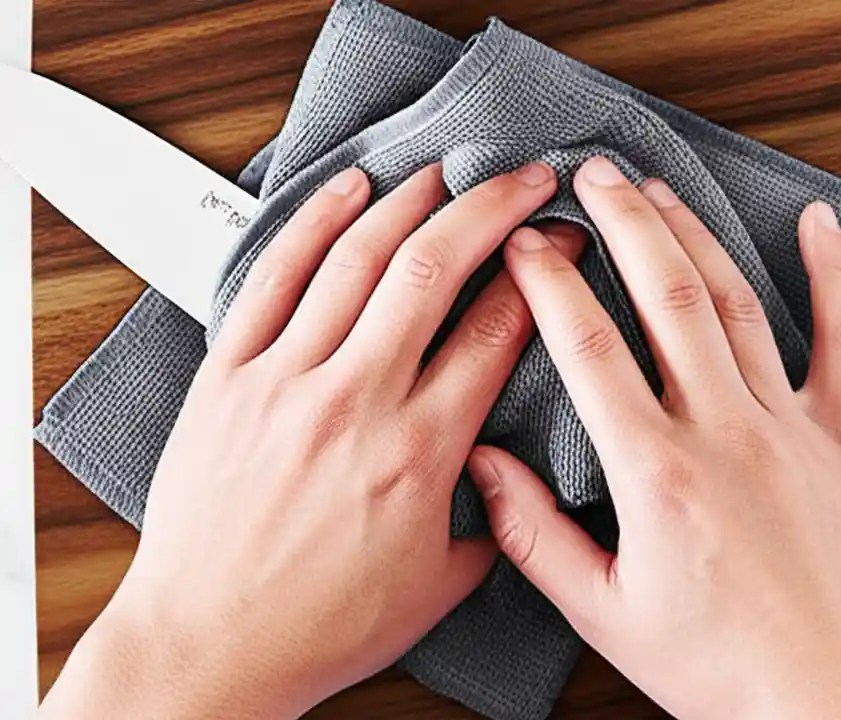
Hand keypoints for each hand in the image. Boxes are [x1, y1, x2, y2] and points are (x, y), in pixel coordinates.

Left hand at [39, 161, 582, 718]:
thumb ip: (492, 520)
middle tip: (525, 180)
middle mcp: (355, 401)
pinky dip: (313, 223)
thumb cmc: (319, 625)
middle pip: (434, 270)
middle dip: (491, 209)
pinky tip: (347, 191)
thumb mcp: (439, 585)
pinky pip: (272, 278)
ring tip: (448, 171)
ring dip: (411, 201)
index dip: (540, 276)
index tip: (561, 246)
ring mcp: (285, 382)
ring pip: (356, 259)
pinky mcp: (228, 378)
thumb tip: (510, 470)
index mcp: (420, 452)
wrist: (209, 646)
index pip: (496, 331)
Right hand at [470, 156, 840, 718]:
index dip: (552, 282)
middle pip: (668, 298)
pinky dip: (832, 276)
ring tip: (659, 188)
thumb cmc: (723, 671)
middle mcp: (725, 433)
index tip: (525, 240)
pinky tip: (817, 223)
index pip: (590, 349)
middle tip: (592, 172)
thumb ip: (536, 537)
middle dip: (624, 223)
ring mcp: (791, 428)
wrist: (840, 701)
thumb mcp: (608, 617)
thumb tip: (483, 467)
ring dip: (696, 236)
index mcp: (656, 476)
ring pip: (739, 304)